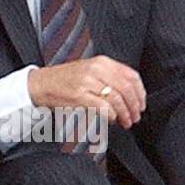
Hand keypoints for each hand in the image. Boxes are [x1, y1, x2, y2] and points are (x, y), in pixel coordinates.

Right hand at [27, 56, 145, 128]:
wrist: (42, 84)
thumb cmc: (66, 80)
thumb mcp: (91, 70)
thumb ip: (111, 77)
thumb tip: (132, 95)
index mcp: (102, 62)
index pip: (131, 76)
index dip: (140, 93)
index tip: (141, 104)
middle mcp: (96, 69)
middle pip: (126, 89)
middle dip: (134, 106)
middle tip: (135, 117)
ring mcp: (87, 82)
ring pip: (116, 99)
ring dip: (124, 114)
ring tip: (125, 122)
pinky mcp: (79, 95)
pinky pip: (103, 107)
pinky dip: (111, 116)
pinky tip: (111, 119)